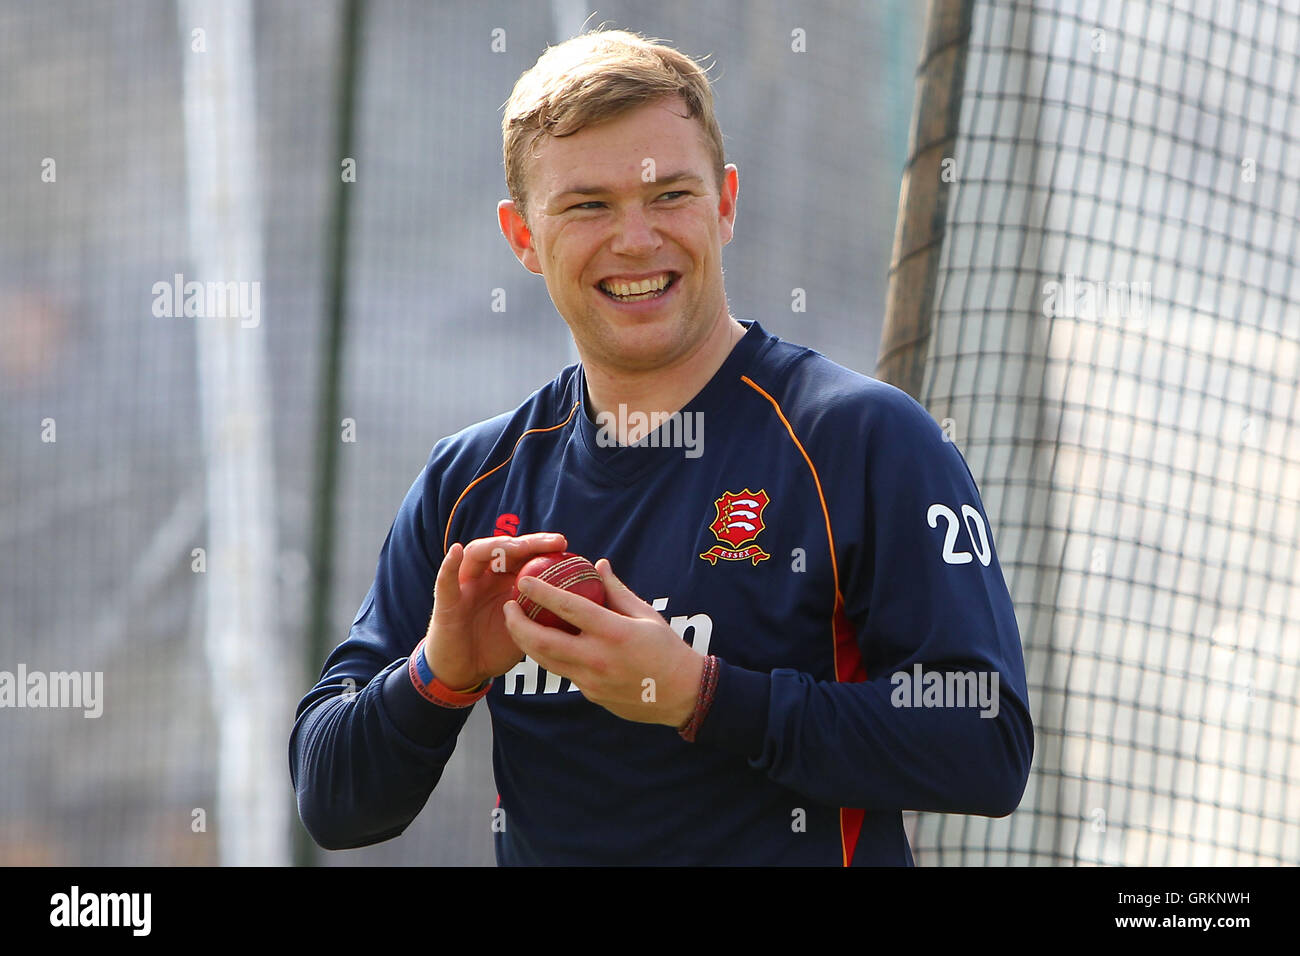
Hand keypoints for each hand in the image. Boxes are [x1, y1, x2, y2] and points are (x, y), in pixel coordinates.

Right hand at [423, 532, 568, 688]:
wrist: (464, 672)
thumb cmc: (495, 648)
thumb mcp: (527, 630)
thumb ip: (544, 614)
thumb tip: (583, 610)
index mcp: (504, 581)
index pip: (523, 555)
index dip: (542, 547)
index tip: (564, 545)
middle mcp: (485, 577)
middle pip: (504, 549)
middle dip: (528, 543)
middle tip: (551, 542)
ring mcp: (465, 587)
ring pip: (476, 555)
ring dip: (496, 547)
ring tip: (517, 546)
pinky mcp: (446, 603)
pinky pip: (445, 581)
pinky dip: (449, 565)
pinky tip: (455, 551)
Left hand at [503, 558, 705, 726]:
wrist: (683, 696)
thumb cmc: (668, 649)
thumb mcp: (646, 614)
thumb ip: (617, 591)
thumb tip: (599, 565)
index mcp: (614, 632)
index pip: (569, 608)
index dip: (542, 592)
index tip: (523, 579)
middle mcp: (598, 658)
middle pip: (543, 641)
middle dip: (517, 624)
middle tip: (508, 606)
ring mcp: (591, 680)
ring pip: (545, 661)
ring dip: (525, 642)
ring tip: (516, 624)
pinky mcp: (590, 694)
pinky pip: (563, 672)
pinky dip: (548, 655)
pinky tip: (542, 643)